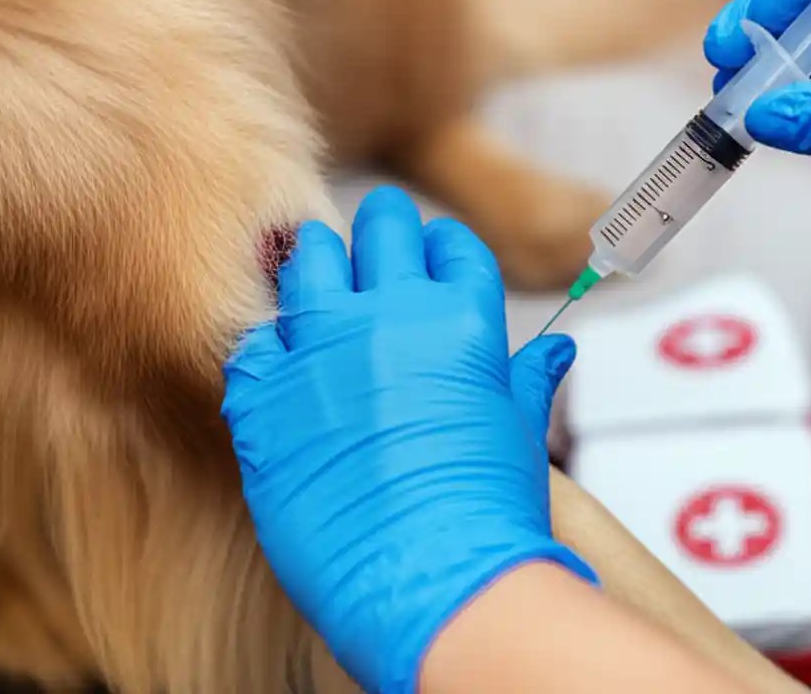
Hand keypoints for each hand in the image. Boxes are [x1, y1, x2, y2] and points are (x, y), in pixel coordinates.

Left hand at [221, 187, 594, 692]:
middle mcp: (389, 316)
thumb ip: (526, 379)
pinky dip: (270, 346)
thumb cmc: (487, 513)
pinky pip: (254, 341)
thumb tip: (556, 352)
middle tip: (378, 242)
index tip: (435, 262)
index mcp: (463, 319)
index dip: (443, 249)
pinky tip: (284, 364)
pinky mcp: (263, 394)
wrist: (428, 581)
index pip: (450, 245)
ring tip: (321, 281)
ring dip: (318, 262)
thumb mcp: (520, 433)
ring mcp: (320, 349)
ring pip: (306, 260)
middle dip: (383, 230)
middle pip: (380, 229)